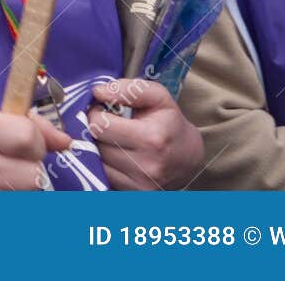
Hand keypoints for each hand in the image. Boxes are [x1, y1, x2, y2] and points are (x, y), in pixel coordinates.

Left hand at [89, 79, 203, 190]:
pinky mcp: (135, 194)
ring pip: (96, 162)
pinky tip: (114, 155)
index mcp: (151, 139)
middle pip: (95, 144)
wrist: (189, 158)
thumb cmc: (170, 123)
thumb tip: (98, 92)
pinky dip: (103, 165)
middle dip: (95, 131)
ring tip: (111, 139)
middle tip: (105, 124)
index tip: (102, 110)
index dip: (95, 113)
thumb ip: (130, 89)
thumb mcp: (158, 97)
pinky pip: (103, 177)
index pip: (100, 125)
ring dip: (97, 148)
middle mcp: (146, 166)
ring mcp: (140, 184)